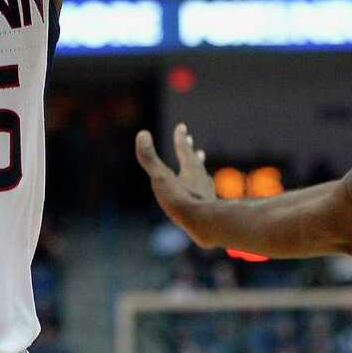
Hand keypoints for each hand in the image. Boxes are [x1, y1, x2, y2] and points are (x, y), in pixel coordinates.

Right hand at [135, 123, 219, 246]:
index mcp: (189, 171)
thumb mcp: (161, 178)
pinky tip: (203, 199)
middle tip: (193, 145)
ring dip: (199, 173)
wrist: (205, 226)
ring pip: (203, 180)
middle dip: (191, 154)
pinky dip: (202, 193)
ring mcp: (206, 196)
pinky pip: (206, 198)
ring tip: (201, 169)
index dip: (180, 138)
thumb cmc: (182, 202)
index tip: (182, 126)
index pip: (184, 150)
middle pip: (195, 164)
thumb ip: (150, 158)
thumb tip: (142, 133)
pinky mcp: (209, 213)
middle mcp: (200, 181)